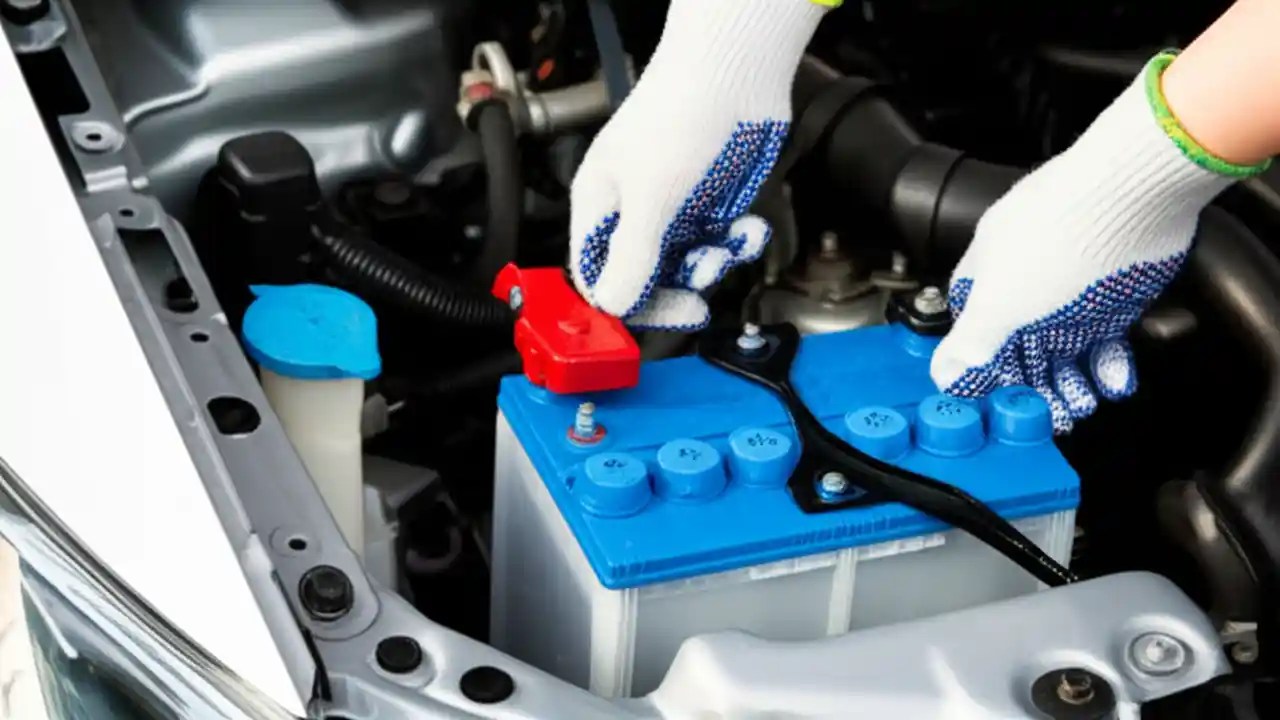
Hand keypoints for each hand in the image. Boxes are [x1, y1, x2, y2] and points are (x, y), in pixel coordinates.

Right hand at [569, 0, 824, 329]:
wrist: (737, 72)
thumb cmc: (679, 113)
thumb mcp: (651, 196)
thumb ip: (632, 257)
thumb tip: (613, 306)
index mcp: (600, 207)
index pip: (598, 276)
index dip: (623, 305)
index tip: (653, 322)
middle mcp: (634, 211)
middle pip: (646, 278)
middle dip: (676, 288)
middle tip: (699, 299)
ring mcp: (675, 208)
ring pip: (688, 264)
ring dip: (713, 264)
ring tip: (728, 246)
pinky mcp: (711, 202)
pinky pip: (720, 243)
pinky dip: (737, 242)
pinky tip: (747, 229)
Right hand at [930, 55, 1246, 433]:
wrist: (1134, 191)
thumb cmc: (1061, 234)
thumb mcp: (1000, 304)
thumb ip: (970, 345)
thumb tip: (943, 375)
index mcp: (990, 275)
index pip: (977, 331)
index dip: (987, 368)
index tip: (1001, 399)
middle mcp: (1029, 278)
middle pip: (1023, 345)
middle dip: (1035, 383)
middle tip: (1049, 412)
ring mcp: (1074, 283)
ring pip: (1067, 345)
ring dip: (1072, 380)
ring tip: (1082, 404)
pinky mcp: (1117, 287)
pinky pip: (1109, 335)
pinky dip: (1110, 363)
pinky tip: (1113, 381)